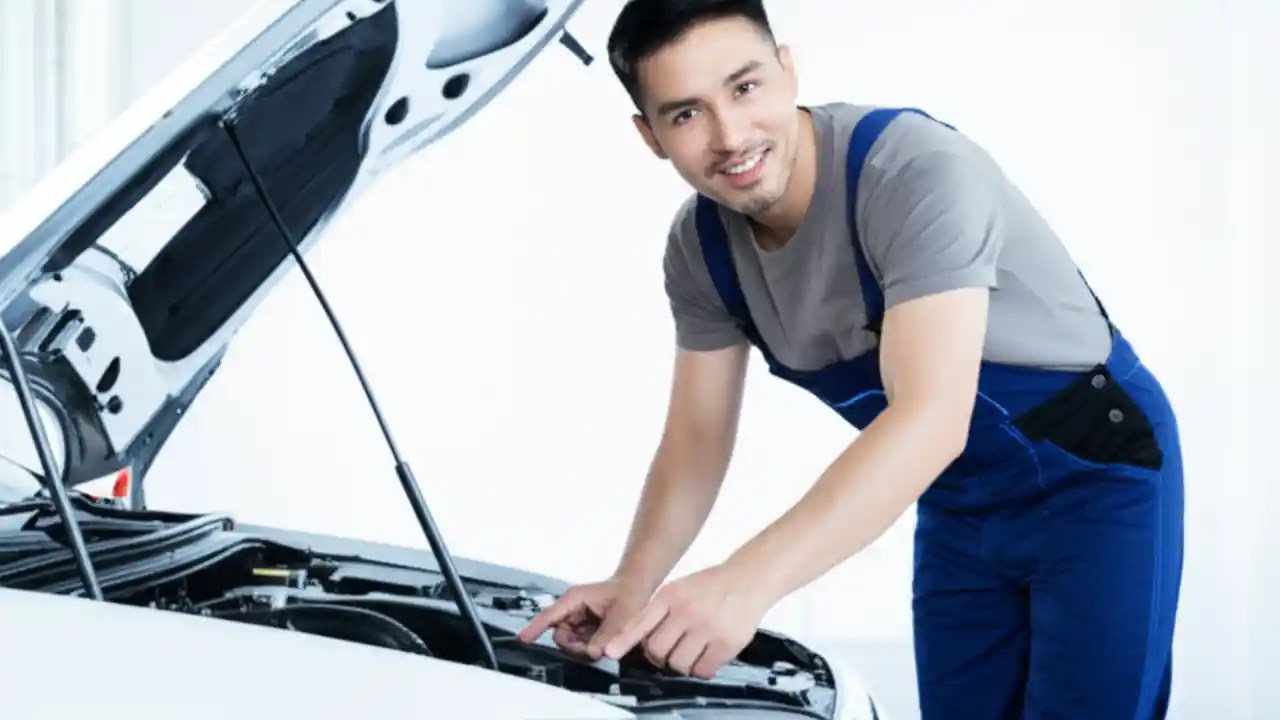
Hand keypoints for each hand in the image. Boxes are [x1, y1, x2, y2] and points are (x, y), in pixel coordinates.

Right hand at [516, 577, 651, 659]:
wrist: (638, 588)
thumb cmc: (629, 593)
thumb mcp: (622, 613)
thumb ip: (608, 633)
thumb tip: (594, 652)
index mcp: (574, 599)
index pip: (549, 615)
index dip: (535, 628)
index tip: (522, 640)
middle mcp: (571, 610)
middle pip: (561, 636)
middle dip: (575, 646)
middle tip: (595, 647)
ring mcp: (577, 620)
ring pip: (570, 643)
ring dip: (583, 649)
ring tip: (603, 644)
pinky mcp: (584, 629)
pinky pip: (580, 644)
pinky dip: (590, 648)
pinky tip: (604, 642)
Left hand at [601, 563, 771, 678]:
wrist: (748, 580)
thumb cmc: (709, 587)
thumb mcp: (678, 589)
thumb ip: (658, 611)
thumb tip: (640, 642)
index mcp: (671, 596)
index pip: (641, 621)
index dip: (624, 640)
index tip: (610, 653)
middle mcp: (686, 611)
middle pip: (657, 650)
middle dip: (660, 657)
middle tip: (670, 652)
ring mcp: (706, 628)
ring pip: (678, 664)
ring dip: (682, 664)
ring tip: (692, 651)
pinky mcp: (726, 643)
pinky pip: (702, 670)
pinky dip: (702, 669)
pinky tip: (707, 656)